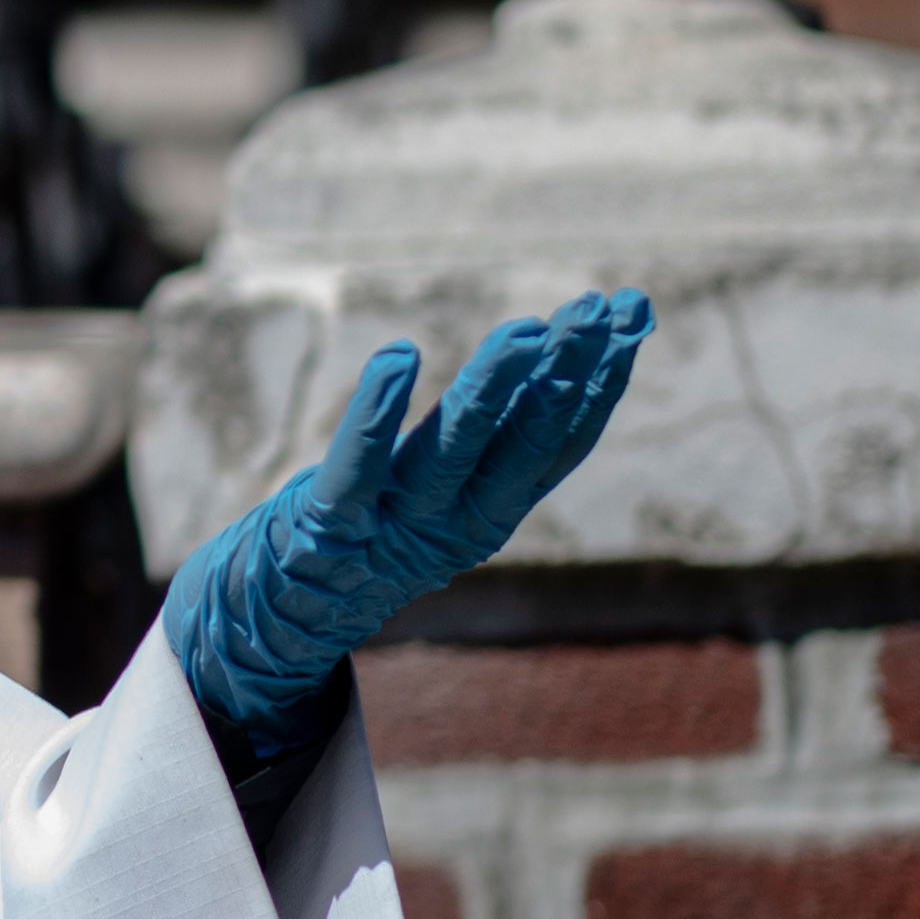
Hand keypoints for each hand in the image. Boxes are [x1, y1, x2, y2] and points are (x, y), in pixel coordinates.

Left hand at [165, 290, 652, 759]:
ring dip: (493, 385)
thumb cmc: (375, 528)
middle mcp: (456, 521)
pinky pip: (357, 462)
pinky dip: (377, 410)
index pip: (561, 442)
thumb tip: (557, 353)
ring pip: (455, 447)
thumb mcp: (451, 486)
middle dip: (566, 373)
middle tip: (599, 309)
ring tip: (528, 329)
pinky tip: (398, 356)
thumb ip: (499, 432)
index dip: (601, 382)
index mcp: (493, 512)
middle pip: (522, 440)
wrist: (286, 609)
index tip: (633, 316)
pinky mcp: (330, 519)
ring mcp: (395, 522)